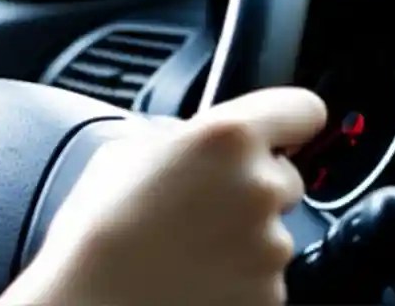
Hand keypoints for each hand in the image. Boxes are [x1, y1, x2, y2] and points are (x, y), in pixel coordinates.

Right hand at [5, 88, 326, 305]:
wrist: (91, 302)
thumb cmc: (97, 230)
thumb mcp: (124, 152)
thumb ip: (179, 139)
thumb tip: (193, 143)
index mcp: (226, 138)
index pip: (303, 109)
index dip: (289, 121)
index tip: (279, 133)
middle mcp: (260, 187)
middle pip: (286, 177)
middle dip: (252, 187)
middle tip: (202, 204)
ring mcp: (271, 246)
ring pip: (273, 230)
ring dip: (242, 235)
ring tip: (186, 246)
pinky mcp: (270, 293)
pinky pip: (264, 275)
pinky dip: (238, 276)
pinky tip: (194, 274)